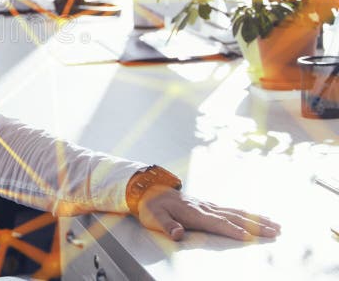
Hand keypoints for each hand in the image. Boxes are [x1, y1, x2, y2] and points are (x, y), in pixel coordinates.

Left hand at [134, 186, 280, 240]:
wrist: (151, 189)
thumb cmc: (153, 205)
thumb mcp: (154, 216)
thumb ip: (167, 225)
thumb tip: (177, 234)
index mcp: (194, 212)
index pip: (217, 223)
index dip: (232, 230)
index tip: (248, 237)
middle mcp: (205, 208)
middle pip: (234, 217)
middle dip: (256, 226)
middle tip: (275, 231)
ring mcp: (209, 205)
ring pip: (237, 213)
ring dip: (257, 219)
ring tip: (276, 225)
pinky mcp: (210, 206)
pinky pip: (233, 210)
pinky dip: (248, 214)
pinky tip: (258, 217)